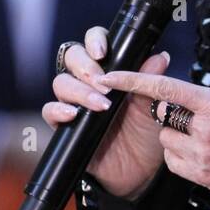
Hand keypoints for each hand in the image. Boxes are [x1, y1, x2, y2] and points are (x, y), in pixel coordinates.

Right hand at [41, 25, 170, 198]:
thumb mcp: (154, 106)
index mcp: (110, 69)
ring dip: (79, 90)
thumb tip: (160, 56)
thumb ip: (152, 81)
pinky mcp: (64, 125)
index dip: (95, 40)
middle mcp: (88, 81)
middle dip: (85, 66)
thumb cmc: (146, 131)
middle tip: (102, 81)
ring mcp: (74, 102)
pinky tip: (73, 115)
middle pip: (72, 57)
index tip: (103, 51)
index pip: (95, 43)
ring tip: (101, 105)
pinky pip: (49, 110)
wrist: (140, 169)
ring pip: (61, 82)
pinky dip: (58, 110)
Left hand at [98, 26, 209, 200]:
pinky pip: (173, 162)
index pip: (163, 87)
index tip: (109, 76)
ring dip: (176, 134)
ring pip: (166, 139)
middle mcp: (204, 130)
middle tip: (198, 113)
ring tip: (206, 135)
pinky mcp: (201, 176)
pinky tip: (203, 151)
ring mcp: (201, 155)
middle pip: (163, 113)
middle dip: (172, 110)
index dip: (131, 80)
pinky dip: (180, 155)